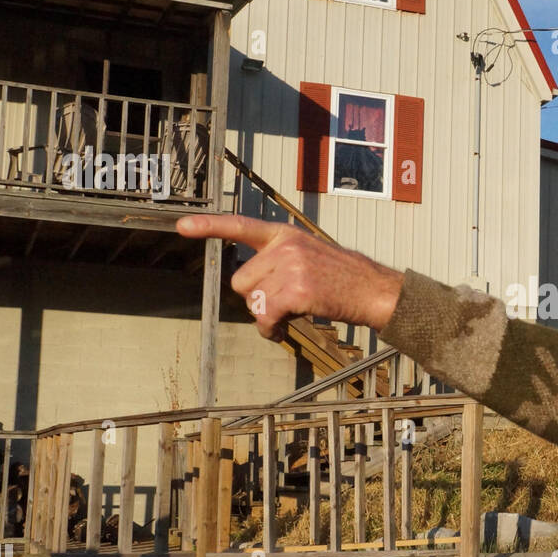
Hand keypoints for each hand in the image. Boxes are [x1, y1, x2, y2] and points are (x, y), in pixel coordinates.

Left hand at [175, 214, 403, 338]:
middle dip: (256, 299)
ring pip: (253, 302)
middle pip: (241, 281)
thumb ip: (280, 260)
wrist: (375, 291)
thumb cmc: (345, 279)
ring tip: (289, 316)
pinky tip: (282, 331)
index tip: (182, 226)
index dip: (208, 226)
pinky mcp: (297, 290)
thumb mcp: (311, 254)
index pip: (240, 225)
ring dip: (265, 317)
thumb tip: (251, 287)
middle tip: (282, 304)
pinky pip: (265, 317)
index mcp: (285, 234)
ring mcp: (291, 267)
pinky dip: (269, 330)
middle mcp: (285, 246)